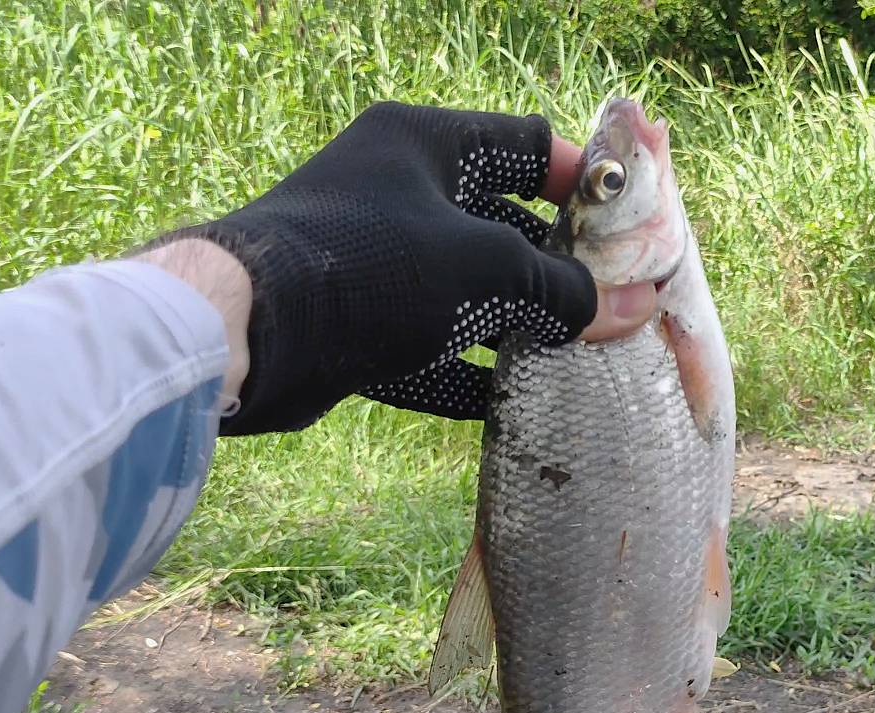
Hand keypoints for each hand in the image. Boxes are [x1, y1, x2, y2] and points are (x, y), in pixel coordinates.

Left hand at [153, 102, 657, 434]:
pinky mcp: (354, 318)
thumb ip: (561, 289)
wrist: (248, 330)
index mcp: (426, 143)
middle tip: (608, 309)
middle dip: (555, 271)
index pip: (525, 144)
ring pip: (467, 289)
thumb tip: (624, 311)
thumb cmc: (372, 267)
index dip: (583, 184)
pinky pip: (428, 341)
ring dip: (516, 327)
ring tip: (570, 362)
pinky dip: (466, 371)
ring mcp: (374, 256)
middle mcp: (398, 189)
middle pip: (502, 223)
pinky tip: (507, 407)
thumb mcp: (485, 267)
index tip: (627, 231)